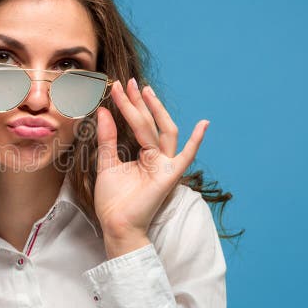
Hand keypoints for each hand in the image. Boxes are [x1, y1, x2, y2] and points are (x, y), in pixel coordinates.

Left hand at [94, 78, 208, 257]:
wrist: (116, 225)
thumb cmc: (113, 200)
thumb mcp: (106, 163)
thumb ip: (108, 138)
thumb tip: (104, 111)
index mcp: (145, 155)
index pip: (139, 124)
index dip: (129, 105)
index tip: (118, 86)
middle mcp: (158, 158)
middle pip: (150, 123)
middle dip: (140, 103)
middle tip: (130, 82)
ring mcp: (165, 166)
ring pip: (163, 132)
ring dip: (156, 111)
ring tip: (145, 92)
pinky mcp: (169, 176)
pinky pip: (186, 157)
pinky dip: (196, 141)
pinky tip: (203, 124)